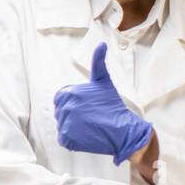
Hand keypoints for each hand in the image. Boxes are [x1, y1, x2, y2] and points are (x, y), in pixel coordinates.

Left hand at [54, 42, 153, 164]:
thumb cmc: (113, 105)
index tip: (86, 108)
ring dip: (74, 128)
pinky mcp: (67, 138)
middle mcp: (64, 106)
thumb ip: (98, 62)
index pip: (60, 99)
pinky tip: (87, 136)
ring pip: (64, 126)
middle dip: (73, 116)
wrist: (123, 130)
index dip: (73, 104)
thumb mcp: (103, 81)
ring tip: (90, 127)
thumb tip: (101, 43)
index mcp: (68, 92)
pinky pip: (65, 140)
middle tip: (90, 118)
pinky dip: (74, 141)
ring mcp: (65, 123)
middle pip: (61, 113)